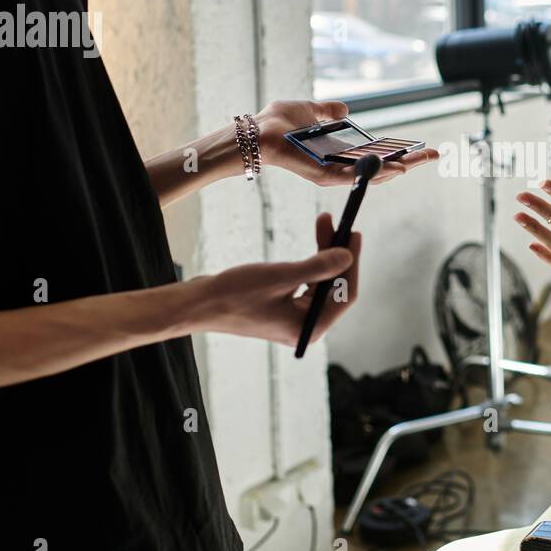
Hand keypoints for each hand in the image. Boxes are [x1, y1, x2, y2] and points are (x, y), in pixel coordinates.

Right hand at [193, 212, 361, 345]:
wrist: (197, 304)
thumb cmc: (235, 294)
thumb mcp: (282, 277)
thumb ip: (319, 267)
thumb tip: (348, 256)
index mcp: (309, 327)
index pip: (344, 295)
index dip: (353, 263)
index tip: (353, 233)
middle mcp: (304, 326)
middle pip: (334, 287)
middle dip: (337, 253)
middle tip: (337, 223)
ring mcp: (293, 318)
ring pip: (320, 282)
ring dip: (323, 253)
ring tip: (323, 222)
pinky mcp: (281, 308)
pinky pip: (305, 283)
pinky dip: (309, 262)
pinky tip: (312, 243)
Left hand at [257, 99, 438, 186]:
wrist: (256, 132)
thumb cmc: (276, 123)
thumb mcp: (308, 110)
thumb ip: (327, 110)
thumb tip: (344, 108)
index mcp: (338, 153)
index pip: (376, 154)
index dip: (399, 151)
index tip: (421, 148)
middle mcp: (339, 167)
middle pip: (381, 167)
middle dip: (409, 162)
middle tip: (434, 155)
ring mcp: (333, 174)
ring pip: (373, 174)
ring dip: (399, 169)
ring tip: (420, 162)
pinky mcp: (325, 176)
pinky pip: (356, 176)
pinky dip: (378, 173)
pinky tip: (397, 168)